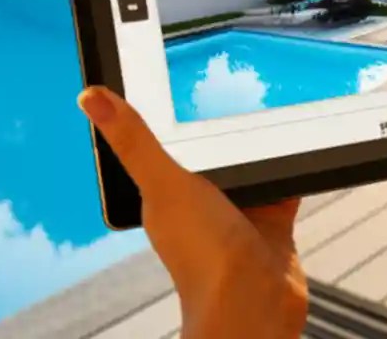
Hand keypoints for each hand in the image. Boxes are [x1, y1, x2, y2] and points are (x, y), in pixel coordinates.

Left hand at [78, 87, 306, 338]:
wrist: (257, 302)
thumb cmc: (204, 256)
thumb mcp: (166, 185)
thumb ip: (135, 141)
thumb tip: (90, 97)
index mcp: (165, 196)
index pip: (160, 149)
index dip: (162, 120)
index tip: (167, 83)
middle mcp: (199, 205)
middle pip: (209, 156)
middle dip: (218, 130)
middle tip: (226, 88)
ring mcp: (237, 215)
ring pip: (247, 168)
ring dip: (255, 148)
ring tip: (264, 108)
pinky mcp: (271, 222)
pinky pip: (281, 184)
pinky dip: (289, 169)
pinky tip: (296, 145)